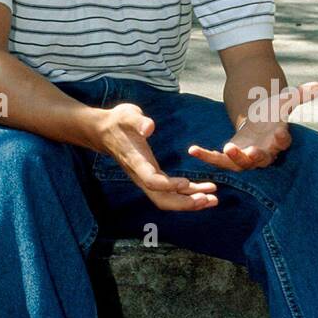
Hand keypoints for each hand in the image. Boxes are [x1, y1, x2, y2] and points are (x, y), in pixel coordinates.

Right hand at [94, 103, 217, 211]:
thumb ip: (138, 121)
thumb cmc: (118, 122)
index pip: (151, 180)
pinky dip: (188, 193)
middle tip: (207, 199)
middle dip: (185, 202)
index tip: (186, 182)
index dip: (168, 185)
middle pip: (162, 199)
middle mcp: (141, 175)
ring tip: (213, 199)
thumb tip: (149, 127)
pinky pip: (171, 192)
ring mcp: (147, 178)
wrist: (105, 131)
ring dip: (190, 201)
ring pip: (168, 199)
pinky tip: (204, 191)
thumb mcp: (127, 115)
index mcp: (136, 161)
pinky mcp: (153, 176)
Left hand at [188, 81, 317, 169]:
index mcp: (277, 139)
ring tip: (225, 149)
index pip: (283, 142)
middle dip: (256, 156)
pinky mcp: (229, 157)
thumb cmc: (272, 113)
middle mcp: (263, 152)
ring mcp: (245, 157)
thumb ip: (299, 94)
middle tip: (249, 152)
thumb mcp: (283, 100)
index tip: (280, 133)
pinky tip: (192, 149)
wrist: (256, 121)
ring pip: (240, 164)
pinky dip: (206, 156)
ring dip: (233, 159)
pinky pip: (218, 160)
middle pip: (261, 159)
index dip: (282, 139)